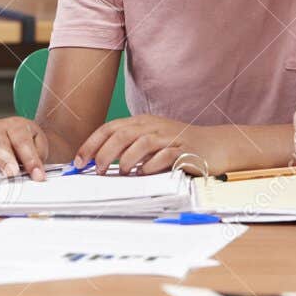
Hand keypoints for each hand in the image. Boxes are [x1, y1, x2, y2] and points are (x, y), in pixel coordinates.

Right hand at [0, 117, 51, 181]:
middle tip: (10, 174)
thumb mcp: (39, 146)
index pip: (22, 141)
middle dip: (4, 159)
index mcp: (15, 125)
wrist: (19, 133)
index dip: (30, 159)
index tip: (37, 175)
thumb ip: (36, 159)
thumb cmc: (28, 141)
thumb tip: (34, 176)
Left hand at [73, 116, 223, 176]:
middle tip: (97, 170)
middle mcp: (154, 126)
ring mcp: (170, 137)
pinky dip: (153, 165)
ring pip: (142, 142)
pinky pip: (166, 156)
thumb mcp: (151, 141)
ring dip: (128, 159)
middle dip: (105, 152)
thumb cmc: (179, 146)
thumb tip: (98, 163)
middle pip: (123, 134)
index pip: (110, 128)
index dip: (91, 143)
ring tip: (122, 173)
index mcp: (142, 122)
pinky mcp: (186, 150)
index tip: (79, 161)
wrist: (216, 145)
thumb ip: (128, 147)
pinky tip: (145, 173)